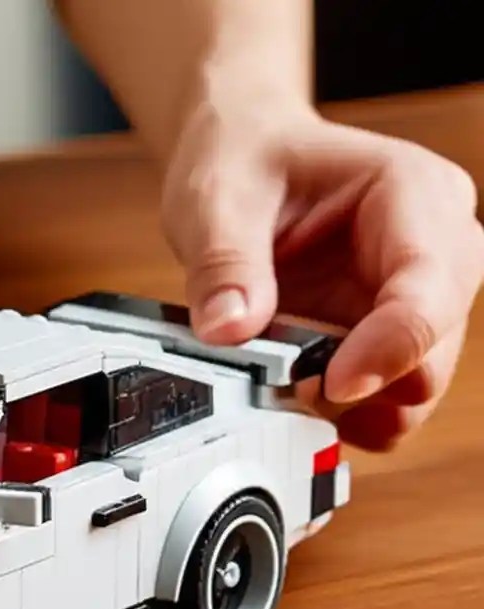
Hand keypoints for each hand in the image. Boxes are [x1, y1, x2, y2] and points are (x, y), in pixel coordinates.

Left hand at [162, 102, 482, 450]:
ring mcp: (419, 293)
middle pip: (437, 344)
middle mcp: (439, 245)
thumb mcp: (216, 198)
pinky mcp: (389, 331)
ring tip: (284, 387)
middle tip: (289, 389)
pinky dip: (346, 408)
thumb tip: (228, 331)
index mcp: (414, 191)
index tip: (333, 385)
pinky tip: (299, 396)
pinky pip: (387, 391)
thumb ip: (224, 264)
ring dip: (356, 402)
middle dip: (368, 382)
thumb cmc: (245, 157)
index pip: (430, 284)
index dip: (391, 346)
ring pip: (418, 381)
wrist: (243, 153)